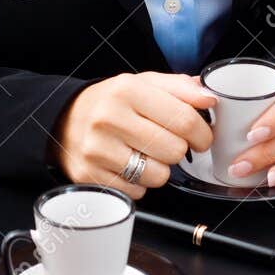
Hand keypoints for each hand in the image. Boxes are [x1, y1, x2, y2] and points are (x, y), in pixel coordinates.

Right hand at [55, 71, 215, 197]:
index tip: (202, 138)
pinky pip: (137, 191)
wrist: (64, 119)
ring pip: (158, 175)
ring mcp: (97, 150)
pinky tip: (128, 164)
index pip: (184, 119)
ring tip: (145, 153)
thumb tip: (209, 98)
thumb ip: (180, 87)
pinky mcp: (90, 176)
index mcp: (127, 90)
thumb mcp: (143, 83)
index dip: (202, 133)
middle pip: (174, 150)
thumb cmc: (112, 102)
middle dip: (179, 150)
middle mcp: (109, 118)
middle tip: (169, 143)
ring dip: (160, 168)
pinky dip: (139, 182)